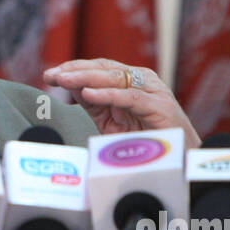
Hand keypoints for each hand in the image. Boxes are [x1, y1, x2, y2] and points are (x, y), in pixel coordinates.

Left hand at [42, 59, 201, 148]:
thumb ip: (94, 103)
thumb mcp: (112, 121)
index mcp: (132, 81)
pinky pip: (130, 97)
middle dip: (74, 70)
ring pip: (115, 79)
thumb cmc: (146, 142)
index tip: (50, 75)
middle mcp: (143, 80)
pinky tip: (88, 94)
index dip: (73, 68)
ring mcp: (153, 91)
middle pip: (104, 69)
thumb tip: (70, 86)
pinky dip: (108, 94)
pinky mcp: (160, 107)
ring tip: (63, 80)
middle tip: (51, 75)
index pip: (99, 68)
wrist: (180, 161)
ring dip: (85, 78)